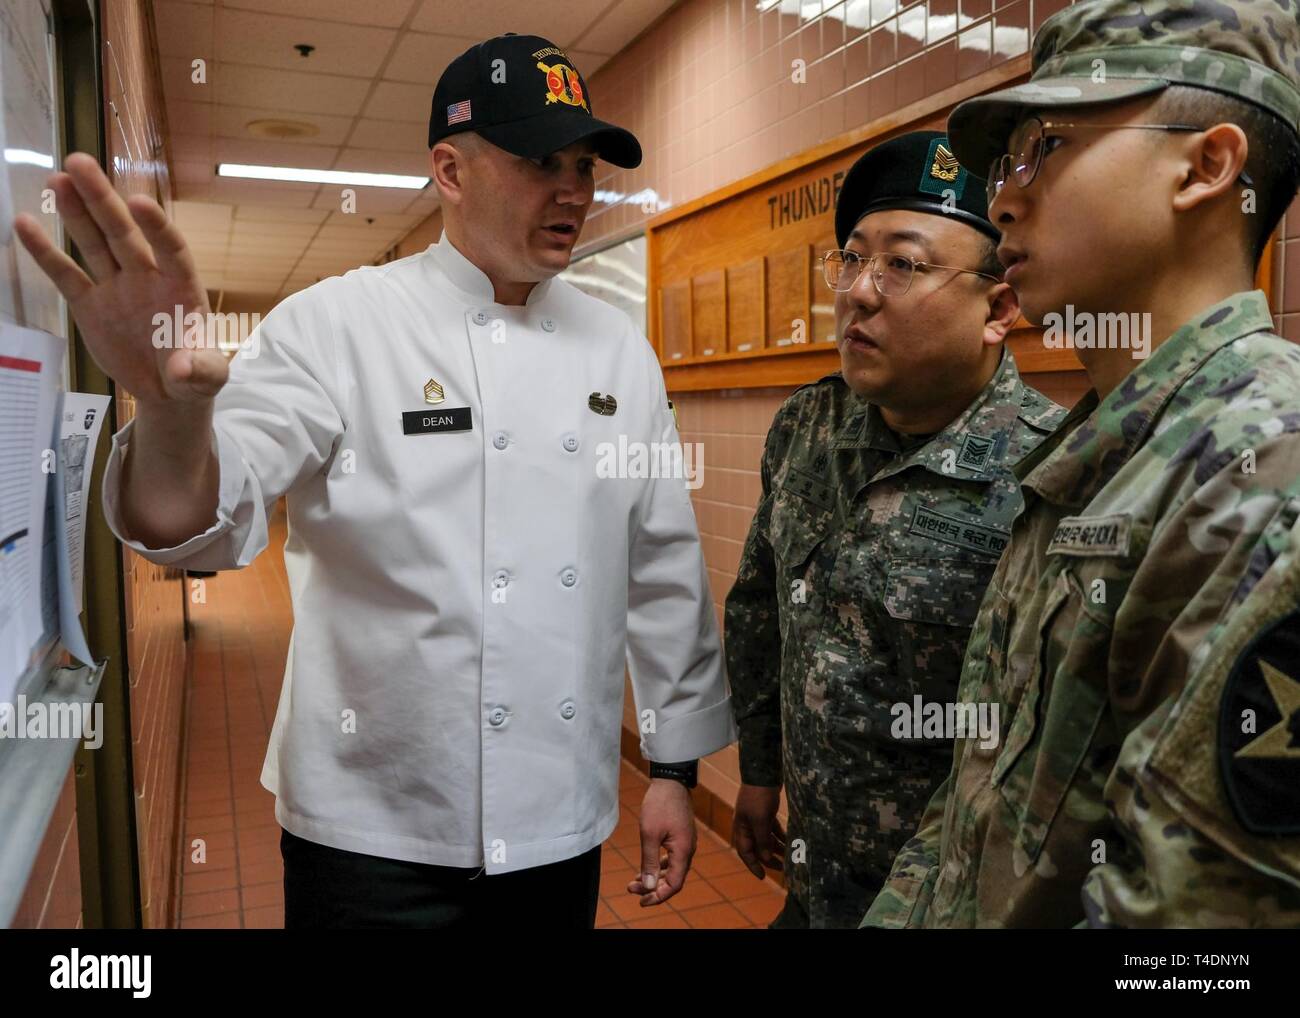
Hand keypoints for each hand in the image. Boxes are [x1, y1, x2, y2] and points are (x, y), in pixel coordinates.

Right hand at [13, 152, 226, 406]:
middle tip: (80, 162)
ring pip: (94, 243)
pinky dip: (46, 251)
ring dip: (75, 211)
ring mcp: (116, 286)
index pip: (171, 248)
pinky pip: (66, 274)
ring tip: (55, 178)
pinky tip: (25, 224)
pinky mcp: (90, 302)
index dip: (156, 227)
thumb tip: (183, 371)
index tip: (139, 203)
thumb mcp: (208, 379)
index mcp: (181, 286)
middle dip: (103, 200)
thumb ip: (202, 371)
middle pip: (124, 233)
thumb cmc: (196, 374)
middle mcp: (147, 276)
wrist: (167, 389)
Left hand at [627, 778, 696, 905]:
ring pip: (672, 869)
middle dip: (653, 888)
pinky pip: (672, 858)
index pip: (674, 884)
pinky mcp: (681, 836)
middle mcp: (688, 850)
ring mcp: (686, 843)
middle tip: (632, 890)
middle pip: (673, 879)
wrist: (671, 780)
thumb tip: (649, 886)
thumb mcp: (649, 834)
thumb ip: (650, 861)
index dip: (659, 896)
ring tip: (635, 881)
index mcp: (683, 851)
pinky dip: (659, 866)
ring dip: (655, 877)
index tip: (641, 900)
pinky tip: (647, 866)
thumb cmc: (659, 804)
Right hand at [732, 783, 784, 878]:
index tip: (763, 877)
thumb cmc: (758, 796)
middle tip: (782, 869)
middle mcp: (747, 826)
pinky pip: (773, 830)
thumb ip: (762, 840)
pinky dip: (780, 837)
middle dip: (768, 859)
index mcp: (742, 829)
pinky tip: (790, 841)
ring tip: (789, 857)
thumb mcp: (760, 820)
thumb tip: (765, 858)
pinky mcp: (766, 813)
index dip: (753, 865)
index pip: (745, 852)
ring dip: (777, 848)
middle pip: (757, 848)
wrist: (763, 773)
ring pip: (766, 839)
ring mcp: (757, 819)